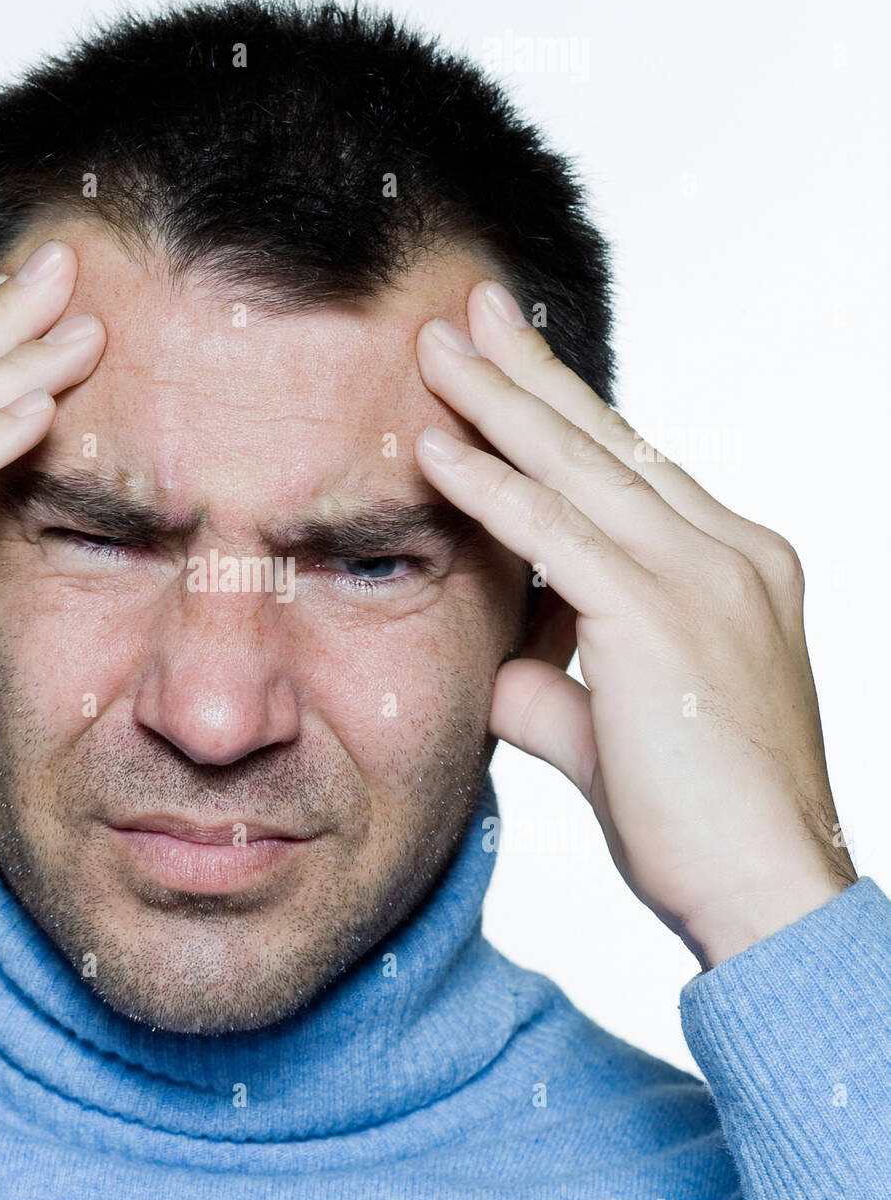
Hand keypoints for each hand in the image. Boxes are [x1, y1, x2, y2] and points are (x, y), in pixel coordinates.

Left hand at [414, 281, 854, 969]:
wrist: (765, 891)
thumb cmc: (701, 824)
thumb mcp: (617, 732)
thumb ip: (559, 685)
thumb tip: (503, 667)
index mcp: (734, 567)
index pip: (633, 470)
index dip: (566, 414)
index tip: (512, 367)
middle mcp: (728, 551)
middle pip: (608, 440)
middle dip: (530, 370)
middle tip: (473, 308)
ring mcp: (703, 575)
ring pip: (579, 464)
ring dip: (497, 400)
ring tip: (435, 345)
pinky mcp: (660, 615)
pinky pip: (553, 531)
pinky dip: (489, 485)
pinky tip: (433, 444)